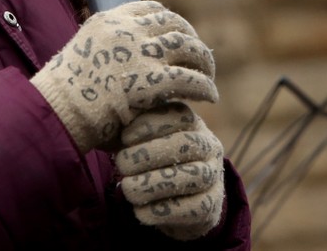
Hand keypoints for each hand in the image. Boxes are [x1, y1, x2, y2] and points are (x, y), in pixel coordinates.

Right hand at [31, 1, 217, 152]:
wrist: (52, 115)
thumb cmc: (63, 98)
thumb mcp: (83, 59)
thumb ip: (105, 52)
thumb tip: (122, 61)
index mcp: (108, 21)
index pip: (150, 8)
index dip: (170, 21)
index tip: (179, 35)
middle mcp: (126, 31)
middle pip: (174, 23)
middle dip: (192, 38)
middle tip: (201, 57)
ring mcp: (139, 54)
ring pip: (187, 47)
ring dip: (204, 61)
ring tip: (209, 75)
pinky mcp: (149, 82)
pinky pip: (189, 79)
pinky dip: (204, 86)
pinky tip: (210, 97)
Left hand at [115, 102, 225, 240]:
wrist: (181, 203)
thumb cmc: (157, 163)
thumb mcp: (148, 141)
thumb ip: (136, 129)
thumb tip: (111, 122)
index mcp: (194, 124)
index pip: (179, 116)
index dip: (150, 124)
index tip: (125, 137)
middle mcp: (210, 147)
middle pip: (186, 144)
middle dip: (149, 154)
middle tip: (122, 165)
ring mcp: (215, 177)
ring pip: (193, 176)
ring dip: (155, 184)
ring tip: (128, 188)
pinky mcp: (211, 207)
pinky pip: (192, 209)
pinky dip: (163, 210)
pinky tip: (140, 210)